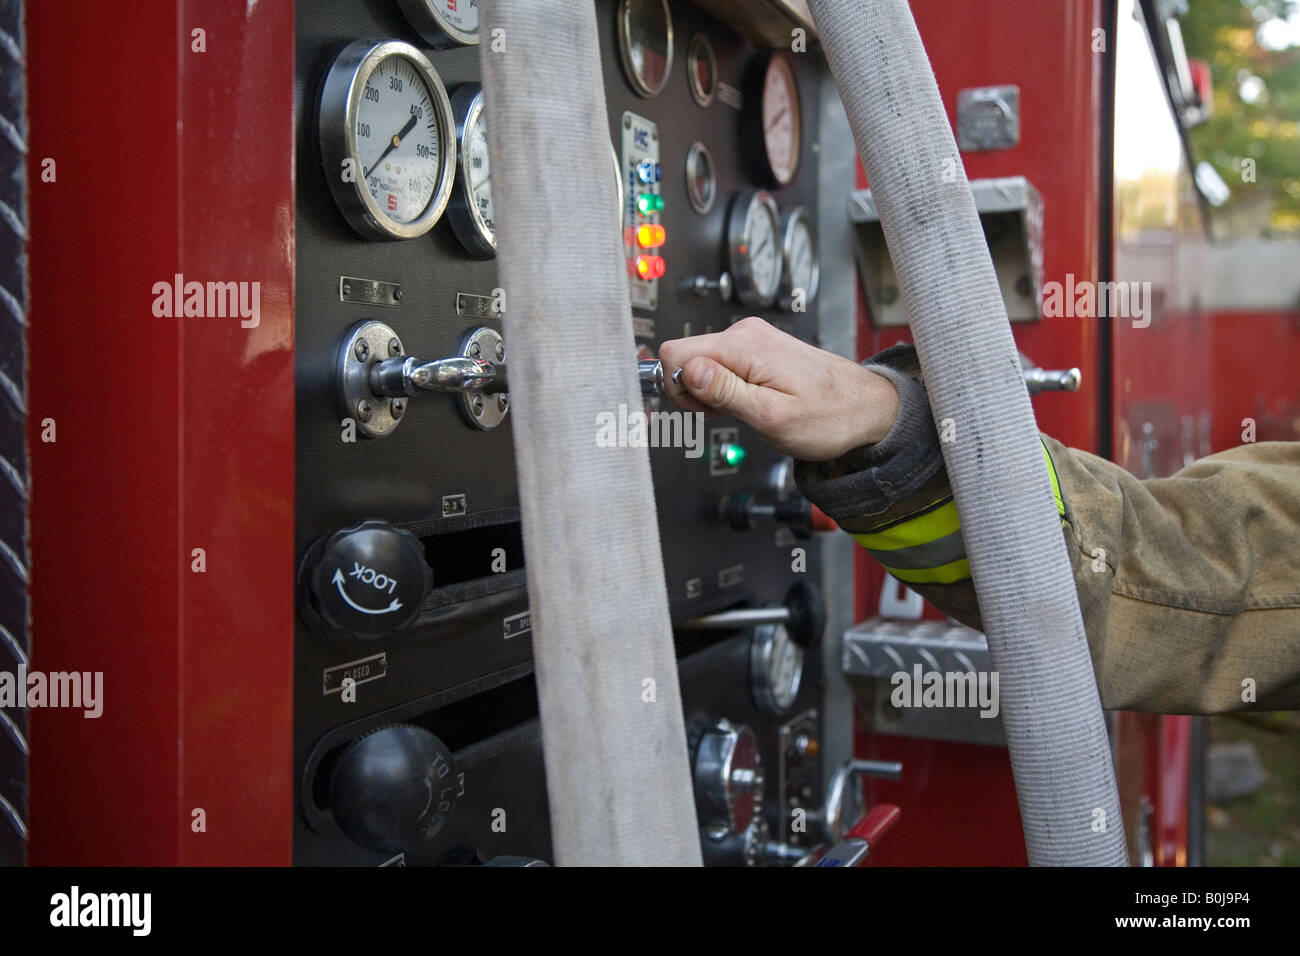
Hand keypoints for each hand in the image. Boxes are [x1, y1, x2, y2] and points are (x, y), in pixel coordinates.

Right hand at [657, 316, 899, 461]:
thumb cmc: (828, 417)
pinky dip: (723, 387)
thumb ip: (726, 392)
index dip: (678, 388)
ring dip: (710, 392)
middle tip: (725, 413)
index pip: (675, 353)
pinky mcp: (757, 348)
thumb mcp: (772, 416)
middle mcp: (745, 334)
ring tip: (743, 409)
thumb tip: (687, 371)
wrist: (865, 407)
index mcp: (744, 346)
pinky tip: (746, 400)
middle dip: (692, 391)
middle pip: (684, 356)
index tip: (704, 409)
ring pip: (700, 362)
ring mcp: (751, 339)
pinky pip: (720, 364)